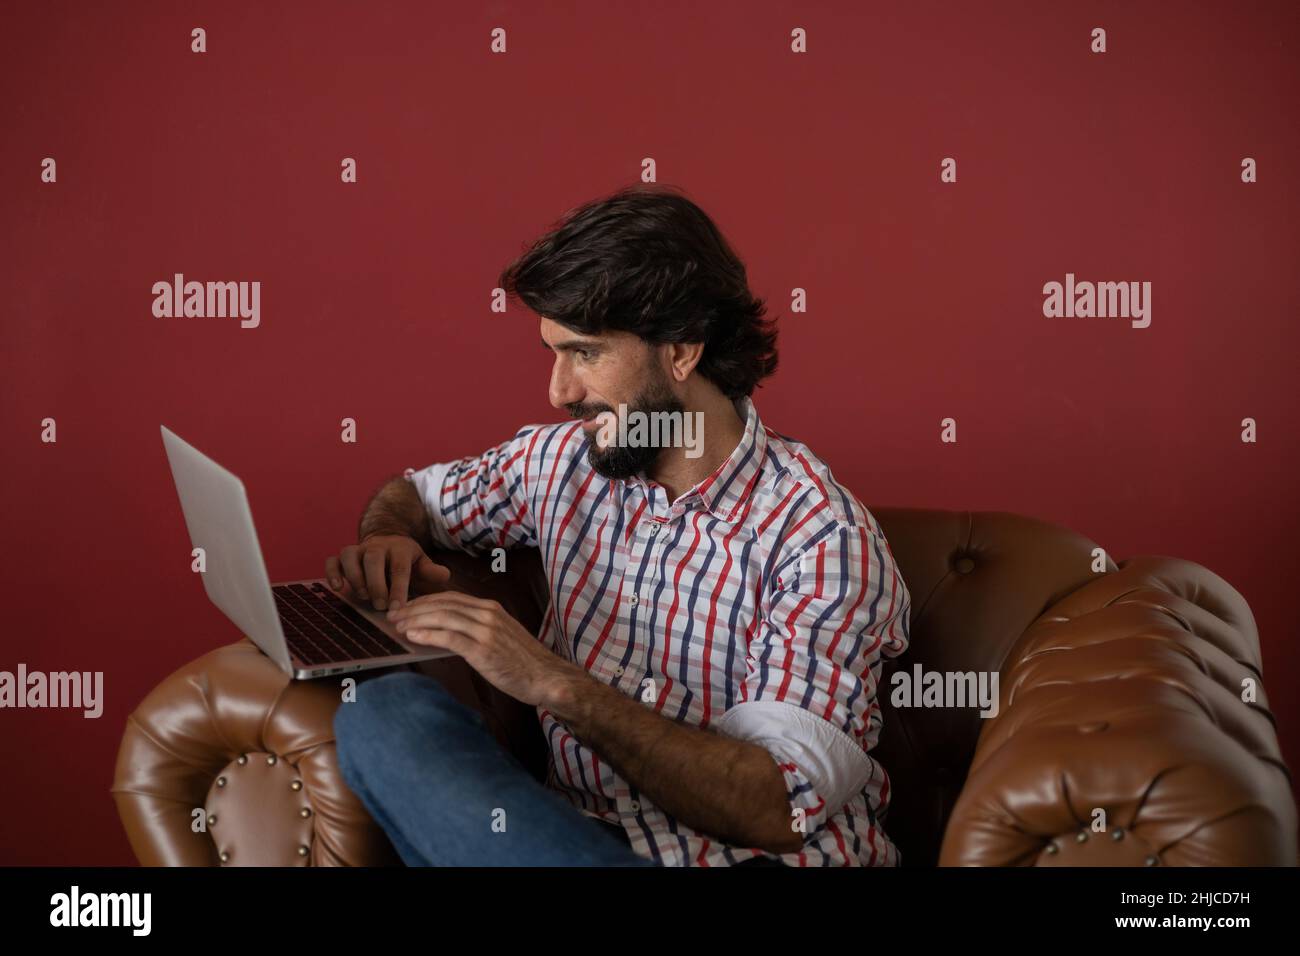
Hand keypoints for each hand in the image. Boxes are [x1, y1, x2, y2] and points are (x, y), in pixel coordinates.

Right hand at [325, 534, 450, 610]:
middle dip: (376, 584)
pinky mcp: (342, 557)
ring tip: (362, 596)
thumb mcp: (420, 563)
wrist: (386, 541)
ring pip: (350, 556)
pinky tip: (337, 588)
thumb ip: (431, 571)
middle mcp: (377, 546)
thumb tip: (445, 576)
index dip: (398, 588)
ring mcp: (358, 550)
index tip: (398, 608)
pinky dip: (332, 573)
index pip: (399, 568)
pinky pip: (332, 560)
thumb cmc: (405, 560)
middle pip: (373, 560)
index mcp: (399, 548)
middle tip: (380, 605)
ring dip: (355, 578)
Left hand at [386, 592, 582, 706]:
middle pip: (443, 604)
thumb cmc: (522, 662)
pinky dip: (429, 634)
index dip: (425, 600)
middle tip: (393, 615)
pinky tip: (413, 636)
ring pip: (443, 617)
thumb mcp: (501, 636)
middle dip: (415, 608)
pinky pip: (450, 637)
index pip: (450, 597)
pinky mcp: (484, 649)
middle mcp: (488, 614)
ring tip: (398, 625)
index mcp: (491, 608)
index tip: (406, 607)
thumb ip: (477, 629)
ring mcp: (486, 631)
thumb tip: (447, 632)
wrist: (546, 677)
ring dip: (416, 619)